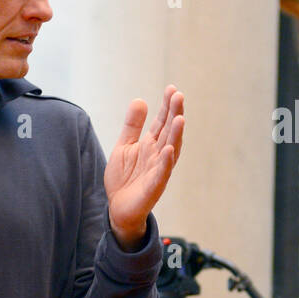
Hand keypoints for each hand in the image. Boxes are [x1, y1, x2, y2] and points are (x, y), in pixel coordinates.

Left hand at [105, 86, 184, 248]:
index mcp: (151, 145)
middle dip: (174, 114)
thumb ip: (132, 125)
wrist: (117, 208)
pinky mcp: (153, 187)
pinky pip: (162, 174)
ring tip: (180, 118)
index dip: (167, 106)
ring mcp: (158, 171)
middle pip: (169, 132)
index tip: (171, 89)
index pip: (162, 122)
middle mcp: (158, 155)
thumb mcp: (124, 146)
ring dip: (176, 135)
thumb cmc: (124, 178)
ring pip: (171, 150)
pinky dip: (166, 162)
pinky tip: (168, 149)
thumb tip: (140, 100)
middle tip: (179, 96)